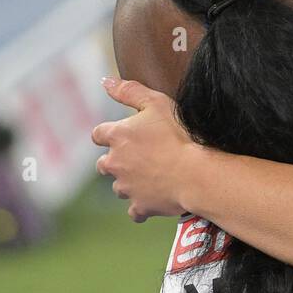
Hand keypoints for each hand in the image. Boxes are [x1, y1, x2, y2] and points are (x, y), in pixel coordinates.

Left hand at [93, 77, 195, 220]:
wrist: (194, 173)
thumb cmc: (178, 135)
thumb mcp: (156, 102)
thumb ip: (129, 91)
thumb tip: (105, 82)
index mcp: (117, 136)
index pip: (98, 134)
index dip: (109, 134)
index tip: (123, 134)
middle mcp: (115, 163)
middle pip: (104, 164)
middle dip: (116, 161)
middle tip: (139, 157)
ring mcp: (126, 187)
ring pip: (119, 186)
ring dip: (129, 182)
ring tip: (152, 176)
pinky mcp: (139, 206)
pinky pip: (135, 210)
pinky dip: (142, 206)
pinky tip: (155, 199)